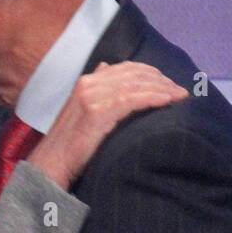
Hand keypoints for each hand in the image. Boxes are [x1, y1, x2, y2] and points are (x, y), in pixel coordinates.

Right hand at [27, 60, 188, 189]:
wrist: (50, 165)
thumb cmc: (69, 146)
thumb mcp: (81, 111)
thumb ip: (95, 90)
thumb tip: (106, 67)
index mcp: (86, 81)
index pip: (127, 68)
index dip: (152, 73)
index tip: (170, 84)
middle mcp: (89, 83)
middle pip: (135, 73)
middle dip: (162, 80)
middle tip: (181, 91)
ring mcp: (92, 96)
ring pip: (137, 84)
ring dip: (163, 88)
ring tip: (180, 96)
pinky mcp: (97, 111)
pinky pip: (132, 99)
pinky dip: (153, 97)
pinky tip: (167, 101)